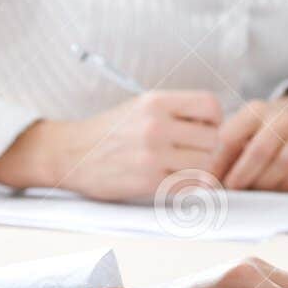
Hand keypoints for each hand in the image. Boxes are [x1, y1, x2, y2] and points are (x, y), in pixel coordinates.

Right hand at [0, 90, 221, 199]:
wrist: (71, 154)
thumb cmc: (110, 132)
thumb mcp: (141, 107)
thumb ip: (176, 112)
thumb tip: (216, 125)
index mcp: (156, 101)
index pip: (211, 105)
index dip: (214, 120)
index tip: (203, 129)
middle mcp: (156, 125)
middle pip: (213, 138)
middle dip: (207, 148)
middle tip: (191, 153)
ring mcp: (152, 153)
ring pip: (205, 164)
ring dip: (199, 169)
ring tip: (180, 167)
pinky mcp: (148, 180)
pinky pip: (189, 185)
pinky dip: (187, 186)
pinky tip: (171, 180)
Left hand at [208, 95, 287, 190]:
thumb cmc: (263, 130)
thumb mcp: (244, 127)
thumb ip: (226, 149)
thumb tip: (206, 180)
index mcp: (256, 110)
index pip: (231, 136)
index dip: (217, 162)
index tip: (209, 180)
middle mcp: (282, 120)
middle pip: (259, 151)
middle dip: (241, 175)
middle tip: (231, 189)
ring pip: (281, 165)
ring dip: (261, 183)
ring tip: (250, 189)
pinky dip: (281, 187)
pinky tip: (270, 188)